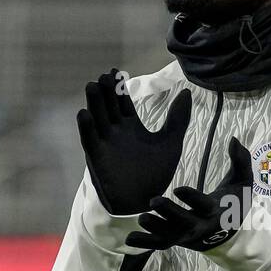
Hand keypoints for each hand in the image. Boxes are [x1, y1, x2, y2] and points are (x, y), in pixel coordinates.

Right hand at [76, 69, 191, 215]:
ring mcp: (105, 144)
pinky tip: (84, 113)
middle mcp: (115, 132)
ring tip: (92, 86)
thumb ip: (178, 119)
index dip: (118, 87)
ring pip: (97, 119)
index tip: (114, 71)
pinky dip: (86, 127)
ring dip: (94, 103)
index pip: (122, 102)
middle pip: (108, 106)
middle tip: (104, 76)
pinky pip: (90, 140)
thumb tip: (187, 92)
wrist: (146, 200)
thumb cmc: (157, 174)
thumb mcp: (171, 143)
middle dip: (106, 92)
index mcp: (131, 126)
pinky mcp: (97, 158)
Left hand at [126, 137, 253, 252]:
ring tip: (141, 218)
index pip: (204, 205)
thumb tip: (233, 139)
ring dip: (155, 229)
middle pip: (185, 223)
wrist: (227, 232)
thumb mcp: (242, 182)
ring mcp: (186, 236)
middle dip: (170, 213)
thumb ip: (240, 160)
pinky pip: (159, 244)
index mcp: (216, 211)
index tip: (177, 189)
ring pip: (170, 236)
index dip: (192, 198)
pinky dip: (145, 243)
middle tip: (154, 201)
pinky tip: (128, 239)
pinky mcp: (175, 240)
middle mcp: (200, 226)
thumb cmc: (234, 202)